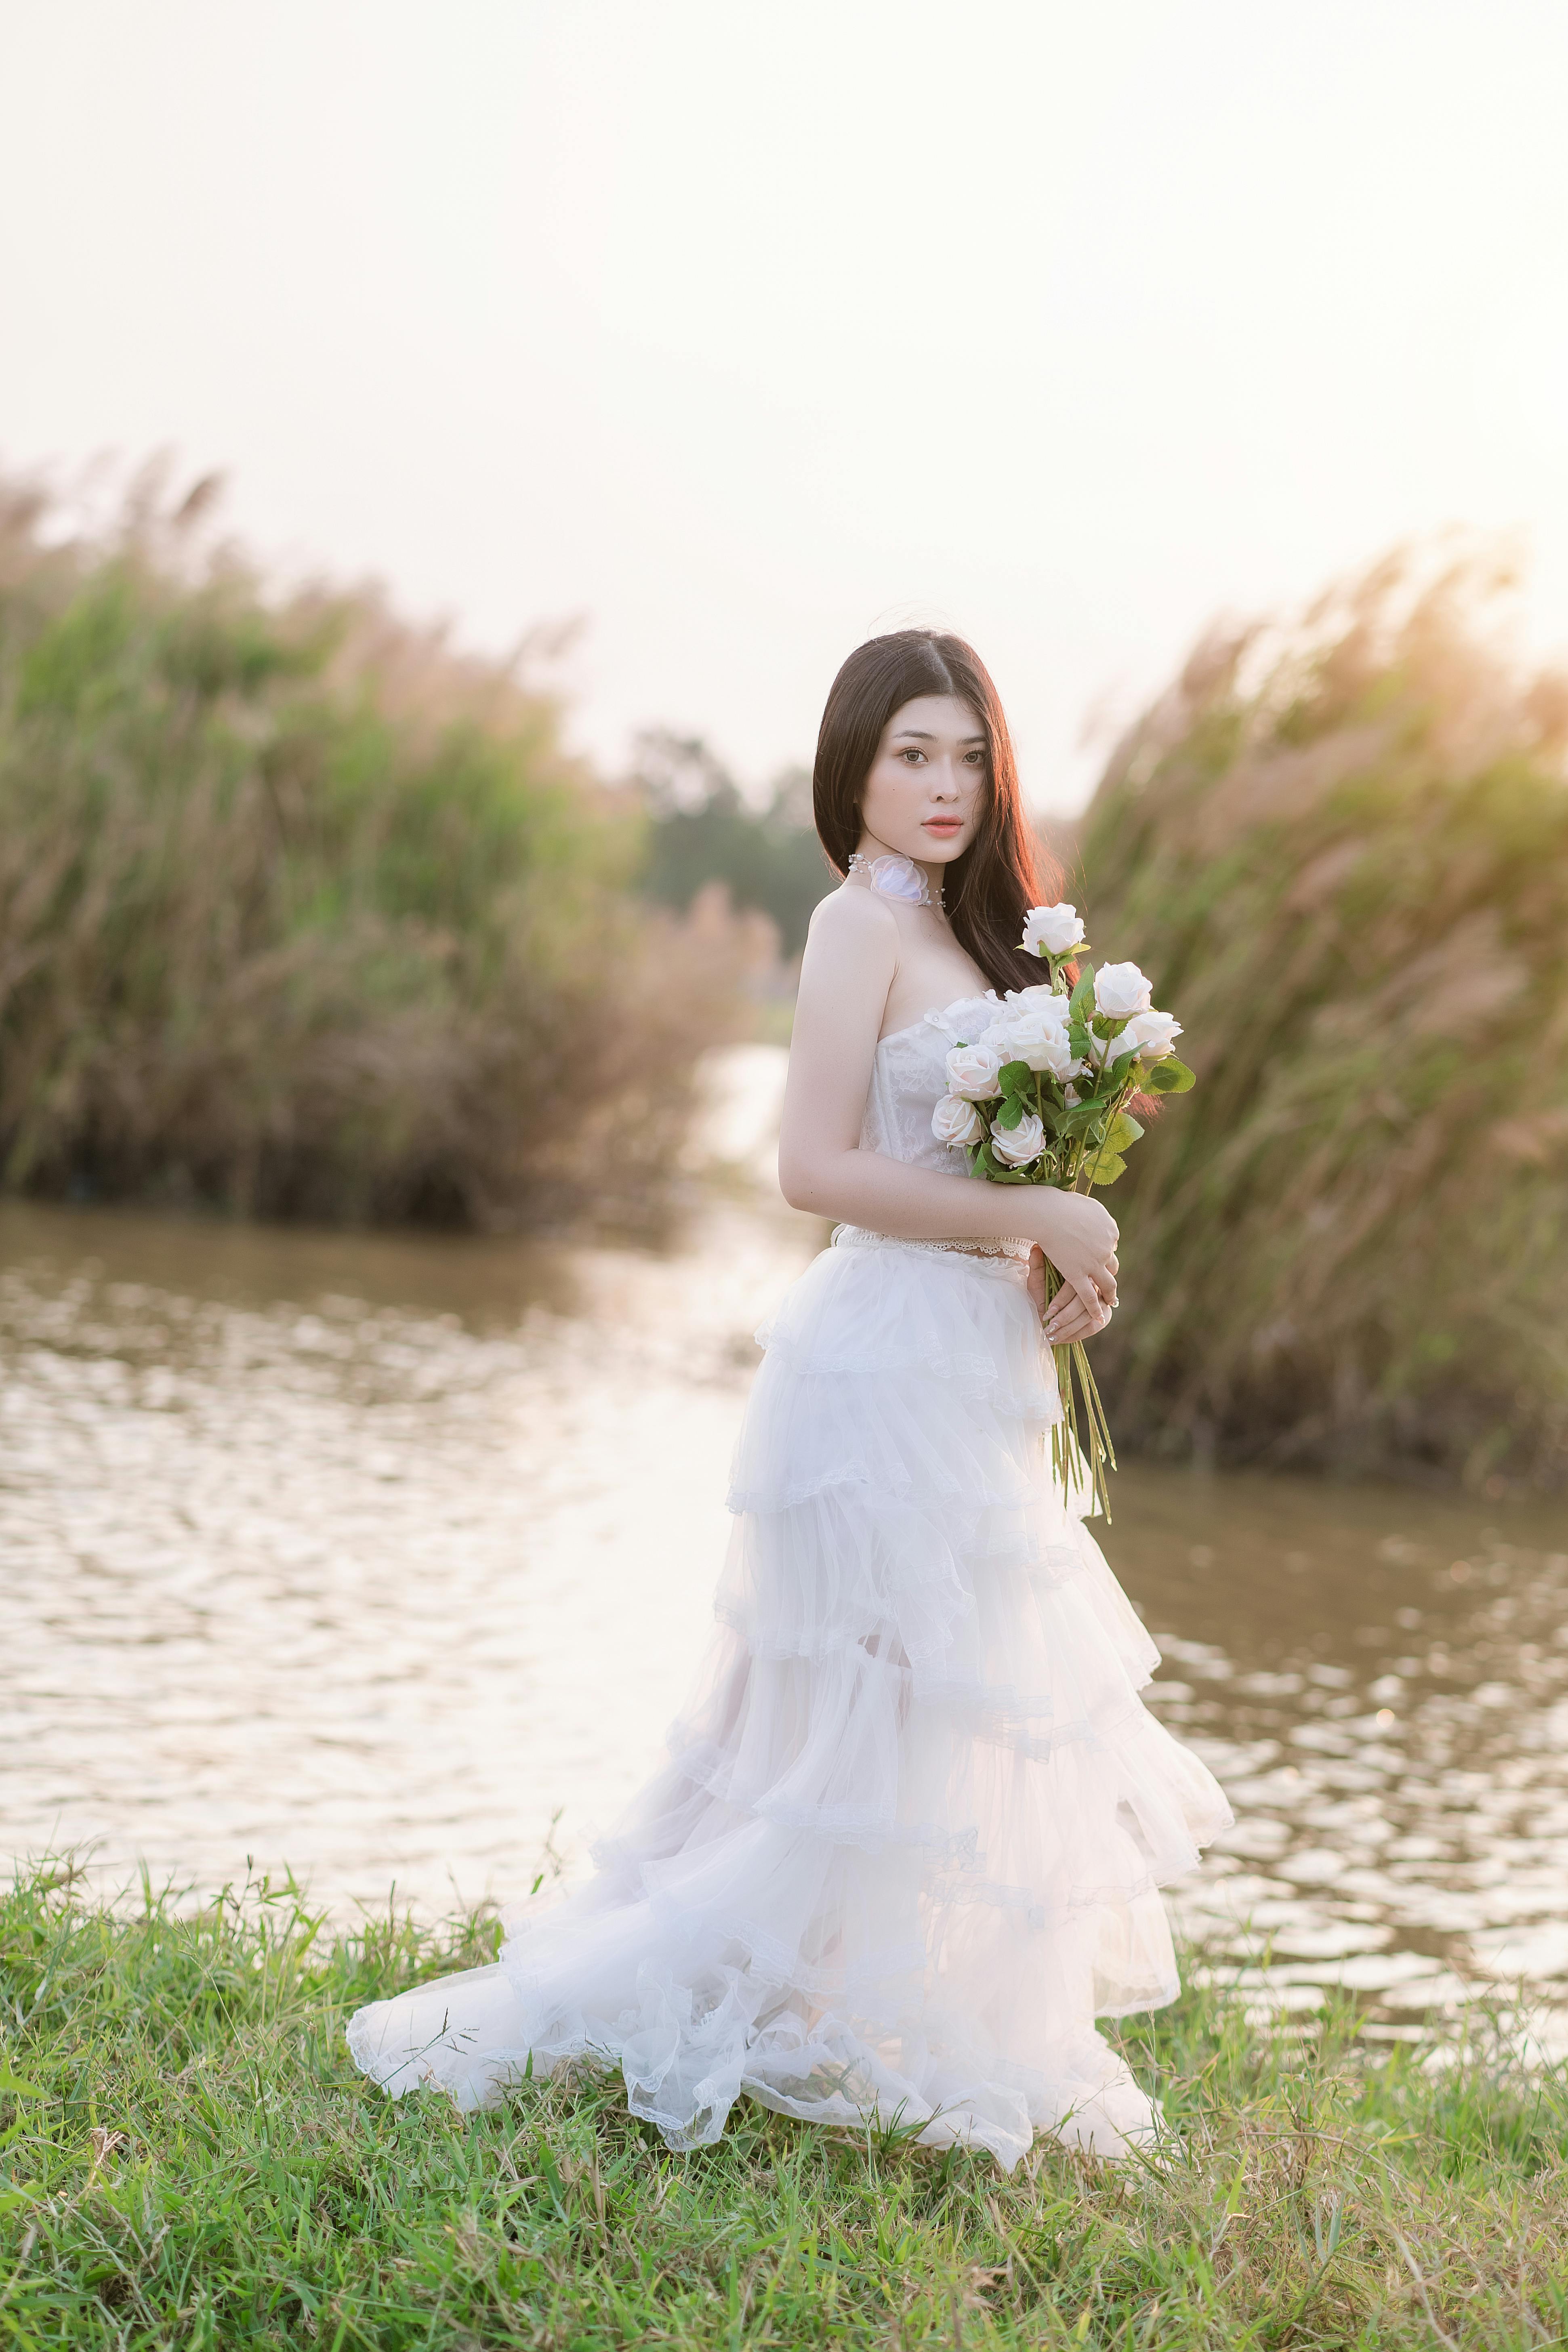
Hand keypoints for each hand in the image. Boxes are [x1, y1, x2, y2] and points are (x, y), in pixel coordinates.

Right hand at [1028, 1192, 1118, 1345]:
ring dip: (1110, 1294)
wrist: (1047, 1212)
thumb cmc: (1061, 1203)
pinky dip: (1095, 1308)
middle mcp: (1107, 1248)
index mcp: (1110, 1230)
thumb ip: (1092, 1214)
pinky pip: (1089, 1296)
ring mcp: (1094, 1264)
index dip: (1105, 1249)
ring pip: (1107, 1284)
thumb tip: (1092, 1218)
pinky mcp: (1079, 1276)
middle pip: (1112, 1264)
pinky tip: (1099, 1316)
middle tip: (1107, 1279)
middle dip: (1109, 1272)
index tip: (1099, 1254)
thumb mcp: (1085, 1204)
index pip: (1111, 1243)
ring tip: (1111, 1301)